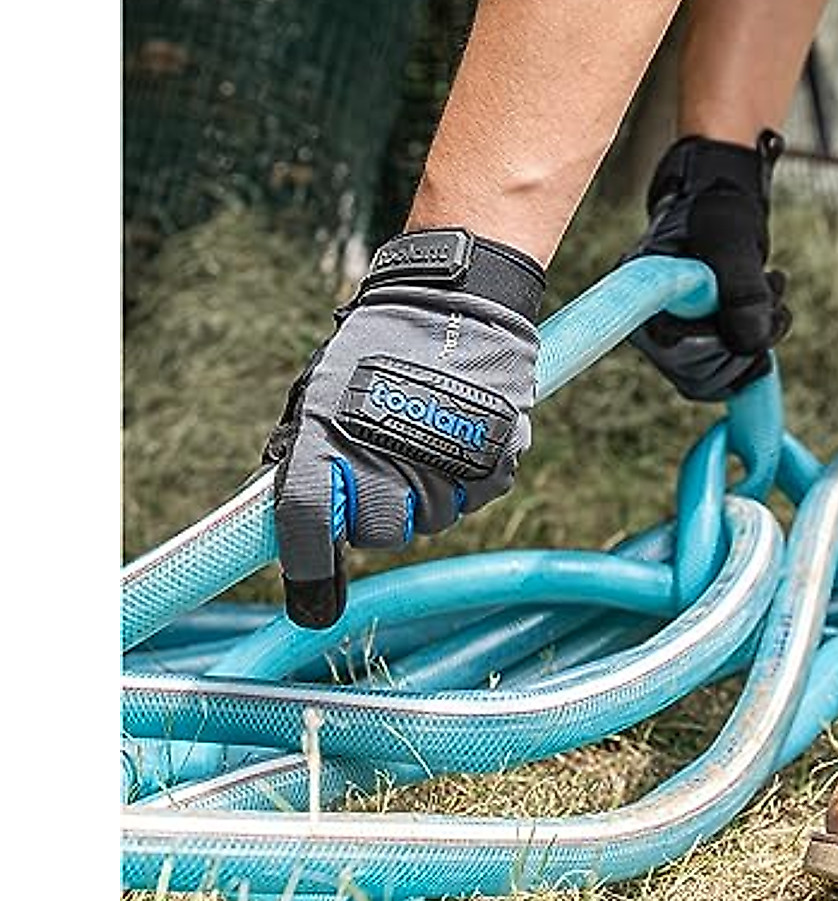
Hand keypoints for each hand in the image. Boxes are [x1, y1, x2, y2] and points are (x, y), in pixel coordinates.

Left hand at [263, 228, 543, 628]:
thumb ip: (305, 450)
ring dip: (421, 494)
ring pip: (427, 521)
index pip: (312, 527)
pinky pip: (468, 500)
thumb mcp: (326, 387)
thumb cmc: (384, 341)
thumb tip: (283, 509)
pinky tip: (456, 435)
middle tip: (380, 467)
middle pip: (377, 534)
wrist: (458, 303)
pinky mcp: (491, 469)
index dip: (309, 567)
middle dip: (374, 512)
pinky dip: (461, 479)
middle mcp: (388, 464)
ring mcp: (445, 470)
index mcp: (332, 442)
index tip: (312, 597)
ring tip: (423, 438)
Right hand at [624, 129, 789, 401]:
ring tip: (772, 291)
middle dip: (748, 339)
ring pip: (719, 378)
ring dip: (760, 341)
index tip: (740, 323)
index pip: (674, 348)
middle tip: (772, 290)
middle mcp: (651, 328)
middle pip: (701, 374)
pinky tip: (769, 310)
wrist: (723, 210)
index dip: (712, 345)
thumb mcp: (734, 237)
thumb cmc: (719, 211)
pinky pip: (730, 375)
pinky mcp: (697, 349)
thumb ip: (742, 288)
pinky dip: (760, 348)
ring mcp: (674, 343)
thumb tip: (751, 345)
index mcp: (645, 297)